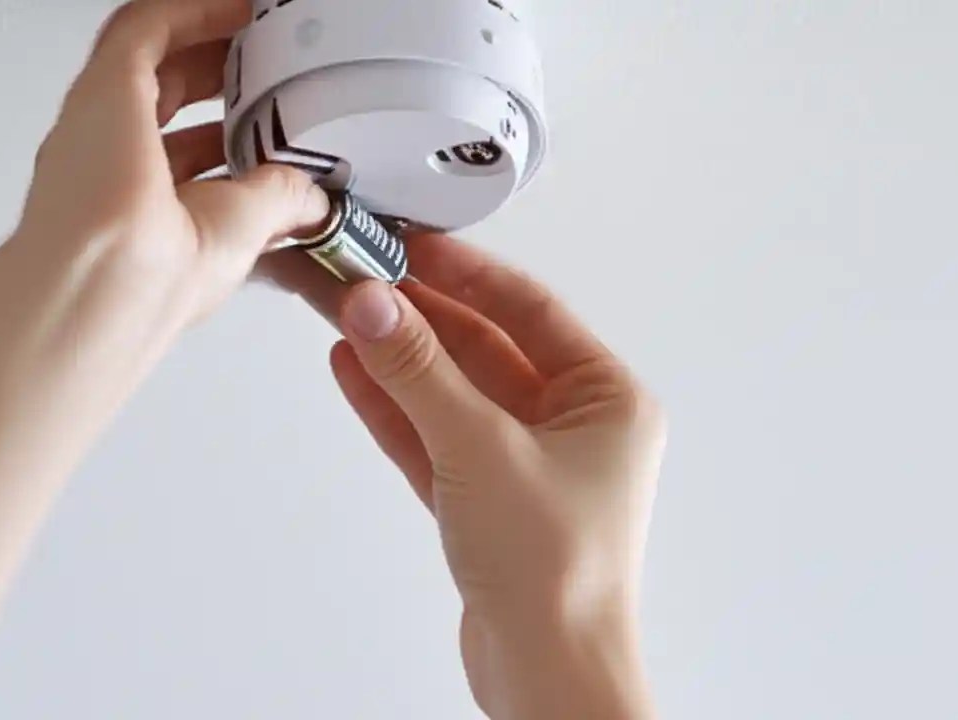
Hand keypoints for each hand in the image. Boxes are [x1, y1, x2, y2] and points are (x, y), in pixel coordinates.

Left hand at [14, 0, 327, 337]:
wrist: (78, 329)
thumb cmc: (121, 263)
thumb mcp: (230, 218)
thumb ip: (279, 197)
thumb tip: (307, 198)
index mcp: (109, 109)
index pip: (147, 28)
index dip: (200, 12)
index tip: (242, 16)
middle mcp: (91, 139)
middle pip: (148, 75)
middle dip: (210, 65)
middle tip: (259, 65)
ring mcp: (95, 183)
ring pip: (152, 131)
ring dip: (205, 124)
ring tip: (262, 134)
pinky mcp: (108, 227)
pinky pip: (156, 180)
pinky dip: (198, 174)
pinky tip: (242, 195)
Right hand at [270, 235, 665, 718]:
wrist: (548, 673)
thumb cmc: (559, 576)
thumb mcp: (480, 448)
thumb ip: (420, 373)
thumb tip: (376, 305)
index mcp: (608, 401)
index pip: (531, 310)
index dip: (467, 272)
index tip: (413, 245)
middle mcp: (576, 429)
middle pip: (488, 348)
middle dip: (423, 317)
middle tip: (366, 282)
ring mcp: (531, 467)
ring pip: (456, 394)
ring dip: (402, 360)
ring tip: (348, 317)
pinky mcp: (491, 503)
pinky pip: (438, 438)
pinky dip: (399, 409)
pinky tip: (358, 373)